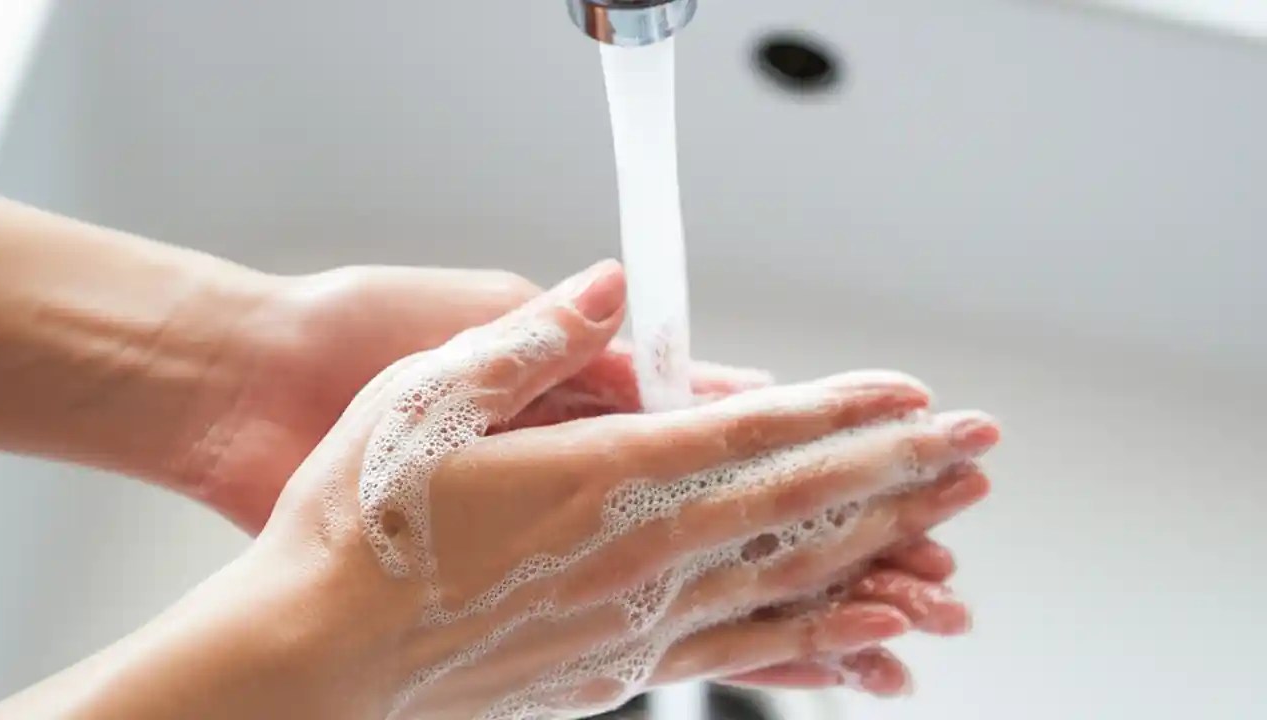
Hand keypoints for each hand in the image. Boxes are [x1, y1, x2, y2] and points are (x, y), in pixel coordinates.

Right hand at [248, 260, 997, 718]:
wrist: (313, 658)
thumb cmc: (358, 526)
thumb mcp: (428, 397)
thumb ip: (537, 339)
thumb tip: (613, 287)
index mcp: (603, 478)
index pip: (760, 434)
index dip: (848, 409)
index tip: (919, 394)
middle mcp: (641, 556)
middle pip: (803, 508)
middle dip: (903, 474)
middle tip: (979, 452)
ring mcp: (638, 624)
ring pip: (792, 584)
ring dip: (881, 550)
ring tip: (952, 535)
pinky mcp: (618, 670)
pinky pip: (746, 654)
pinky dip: (817, 640)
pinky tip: (861, 636)